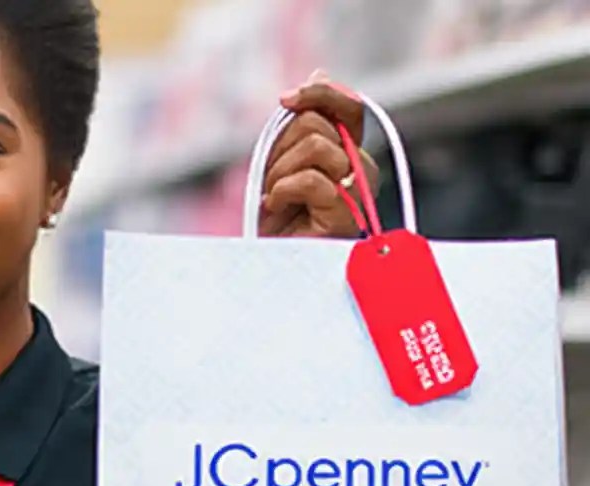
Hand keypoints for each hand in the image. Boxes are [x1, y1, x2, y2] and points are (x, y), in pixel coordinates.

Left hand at [259, 69, 378, 237]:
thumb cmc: (279, 219)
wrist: (271, 264)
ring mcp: (359, 193)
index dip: (320, 93)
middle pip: (315, 124)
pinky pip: (312, 180)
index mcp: (350, 153)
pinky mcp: (349, 216)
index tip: (285, 100)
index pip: (349, 106)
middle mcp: (362, 169)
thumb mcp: (284, 161)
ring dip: (278, 172)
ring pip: (314, 146)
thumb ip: (300, 124)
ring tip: (276, 197)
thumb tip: (319, 73)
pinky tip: (278, 207)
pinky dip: (283, 191)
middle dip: (278, 148)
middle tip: (271, 179)